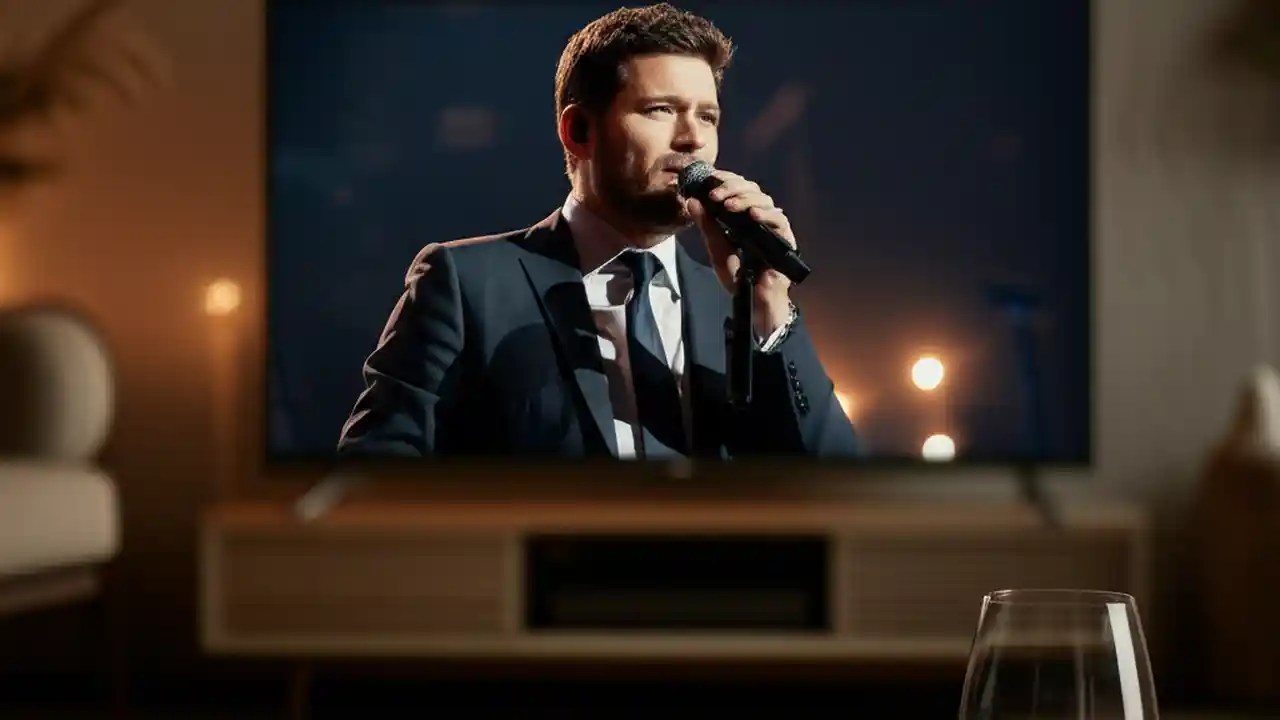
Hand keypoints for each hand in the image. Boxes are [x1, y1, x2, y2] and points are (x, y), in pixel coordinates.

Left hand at [684, 169, 796, 338]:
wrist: (753, 301)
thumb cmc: (738, 276)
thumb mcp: (716, 249)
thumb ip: (706, 226)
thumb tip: (691, 201)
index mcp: (743, 215)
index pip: (738, 187)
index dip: (726, 179)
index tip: (709, 178)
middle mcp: (759, 216)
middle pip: (751, 189)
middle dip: (732, 187)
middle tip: (714, 194)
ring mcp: (773, 226)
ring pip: (765, 200)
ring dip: (745, 199)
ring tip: (727, 205)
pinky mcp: (785, 238)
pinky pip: (779, 220)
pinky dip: (766, 215)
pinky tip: (752, 216)